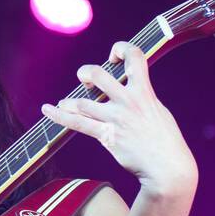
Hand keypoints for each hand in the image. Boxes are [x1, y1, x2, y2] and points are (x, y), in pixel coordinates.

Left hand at [41, 42, 197, 197]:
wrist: (167, 167)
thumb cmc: (165, 140)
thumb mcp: (157, 110)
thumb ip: (141, 97)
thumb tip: (128, 89)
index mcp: (144, 91)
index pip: (134, 57)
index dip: (121, 48)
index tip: (114, 56)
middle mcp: (128, 102)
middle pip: (99, 75)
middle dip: (87, 72)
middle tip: (84, 78)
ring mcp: (115, 119)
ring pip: (82, 103)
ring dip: (69, 102)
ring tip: (65, 104)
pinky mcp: (106, 136)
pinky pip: (78, 124)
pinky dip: (60, 116)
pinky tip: (48, 110)